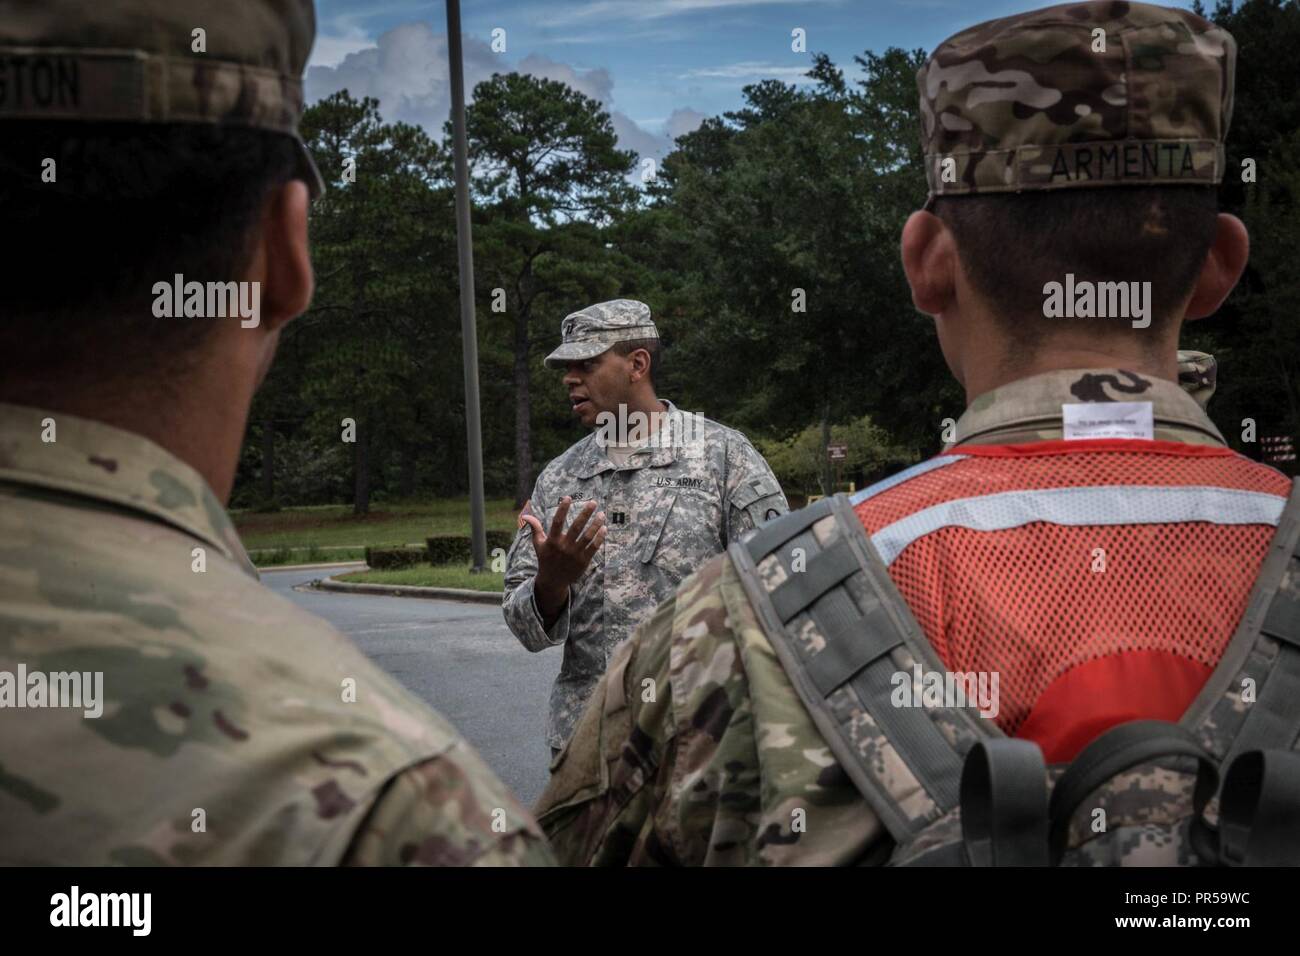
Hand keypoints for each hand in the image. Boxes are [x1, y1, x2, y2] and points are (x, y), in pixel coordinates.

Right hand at [522, 497, 605, 622]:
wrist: (553, 581)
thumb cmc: (545, 558)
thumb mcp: (538, 544)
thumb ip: (535, 528)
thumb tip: (526, 515)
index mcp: (552, 541)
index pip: (557, 522)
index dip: (562, 509)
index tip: (568, 497)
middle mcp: (564, 547)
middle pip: (576, 527)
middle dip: (585, 514)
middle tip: (593, 502)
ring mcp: (574, 554)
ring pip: (587, 536)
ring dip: (596, 524)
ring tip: (602, 514)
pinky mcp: (583, 561)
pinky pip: (593, 547)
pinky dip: (599, 537)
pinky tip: (604, 528)